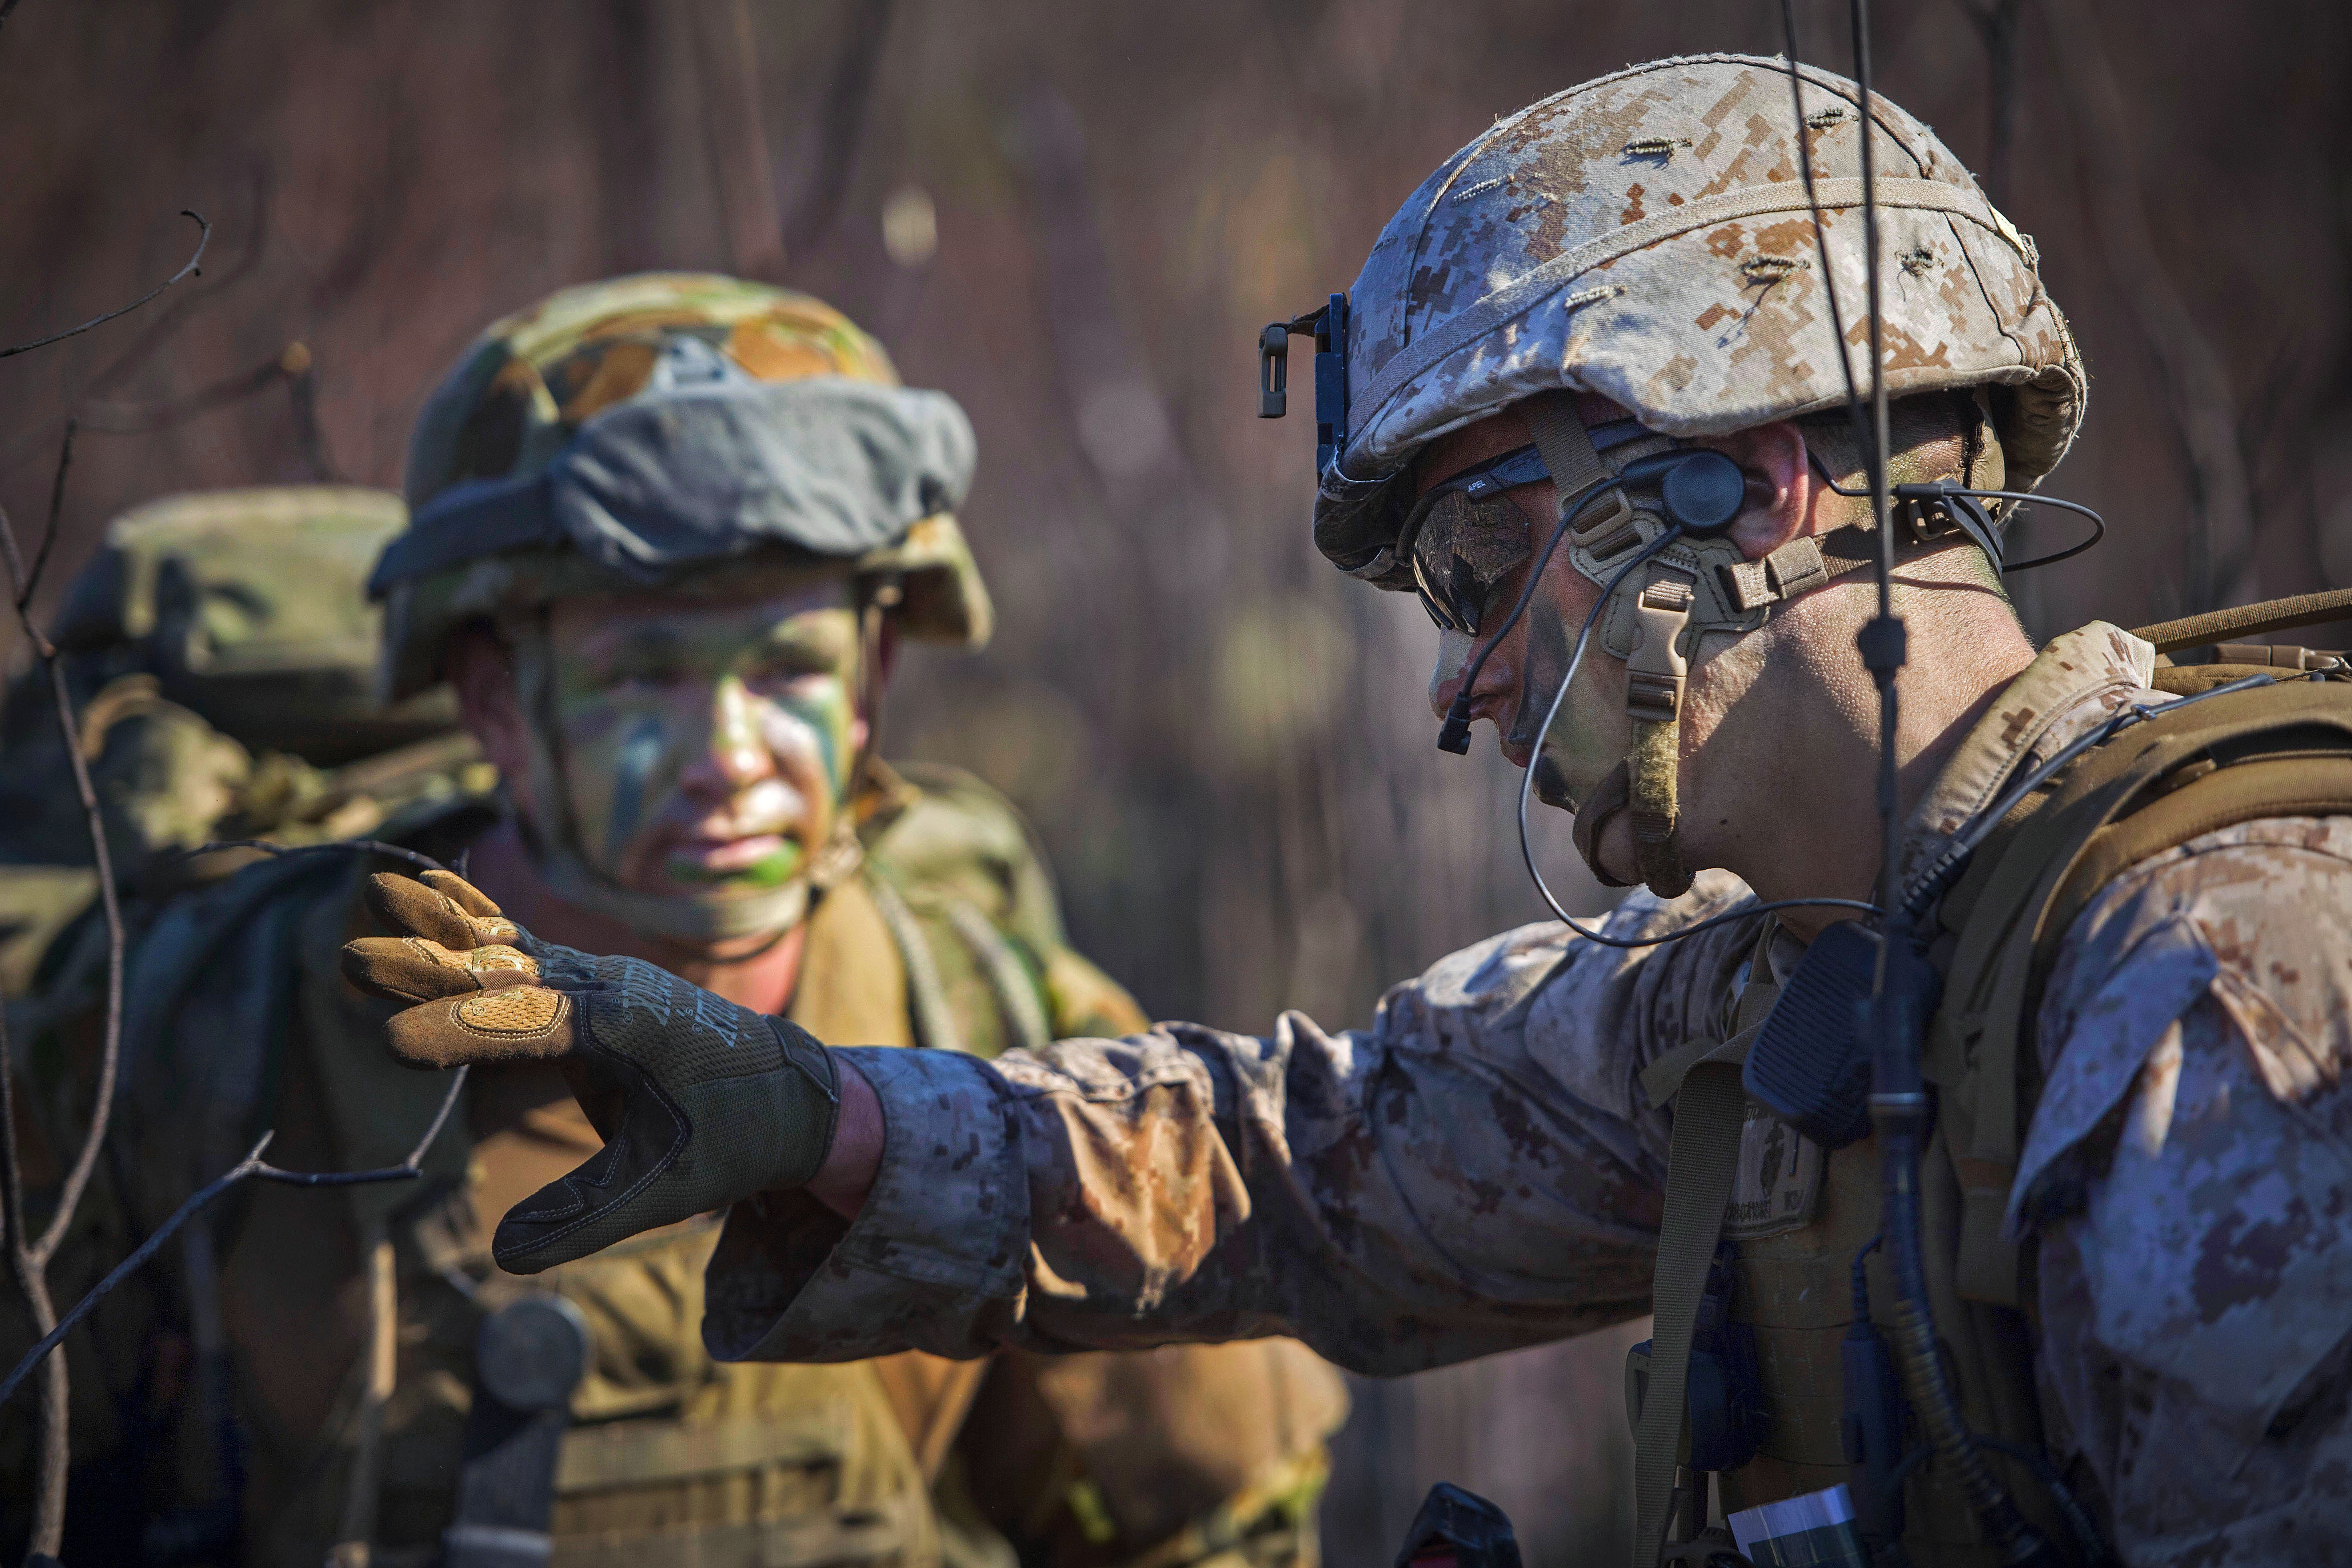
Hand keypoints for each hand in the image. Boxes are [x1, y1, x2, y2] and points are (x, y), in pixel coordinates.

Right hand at [340, 869, 839, 1271]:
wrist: (793, 1091)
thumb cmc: (732, 1138)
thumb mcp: (669, 1188)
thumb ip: (587, 1217)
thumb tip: (504, 1256)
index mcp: (631, 1031)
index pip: (531, 1030)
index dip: (464, 1036)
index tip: (394, 1044)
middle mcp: (613, 990)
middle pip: (508, 976)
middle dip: (432, 967)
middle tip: (355, 958)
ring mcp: (602, 978)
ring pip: (512, 950)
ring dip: (445, 927)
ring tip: (381, 891)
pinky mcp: (593, 983)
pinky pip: (527, 947)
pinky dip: (479, 918)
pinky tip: (430, 888)